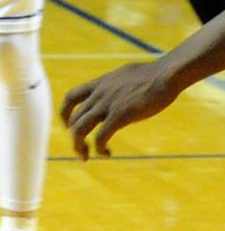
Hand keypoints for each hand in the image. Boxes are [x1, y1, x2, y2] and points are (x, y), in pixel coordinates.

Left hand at [60, 61, 178, 156]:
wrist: (166, 74)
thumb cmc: (154, 74)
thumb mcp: (126, 75)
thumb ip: (118, 84)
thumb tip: (122, 86)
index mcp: (100, 84)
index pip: (71, 97)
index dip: (65, 113)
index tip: (68, 125)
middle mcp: (98, 94)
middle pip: (74, 118)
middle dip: (74, 136)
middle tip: (81, 149)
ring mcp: (107, 104)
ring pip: (80, 129)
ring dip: (79, 145)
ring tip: (85, 157)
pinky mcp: (120, 115)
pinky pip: (101, 136)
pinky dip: (99, 148)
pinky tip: (106, 154)